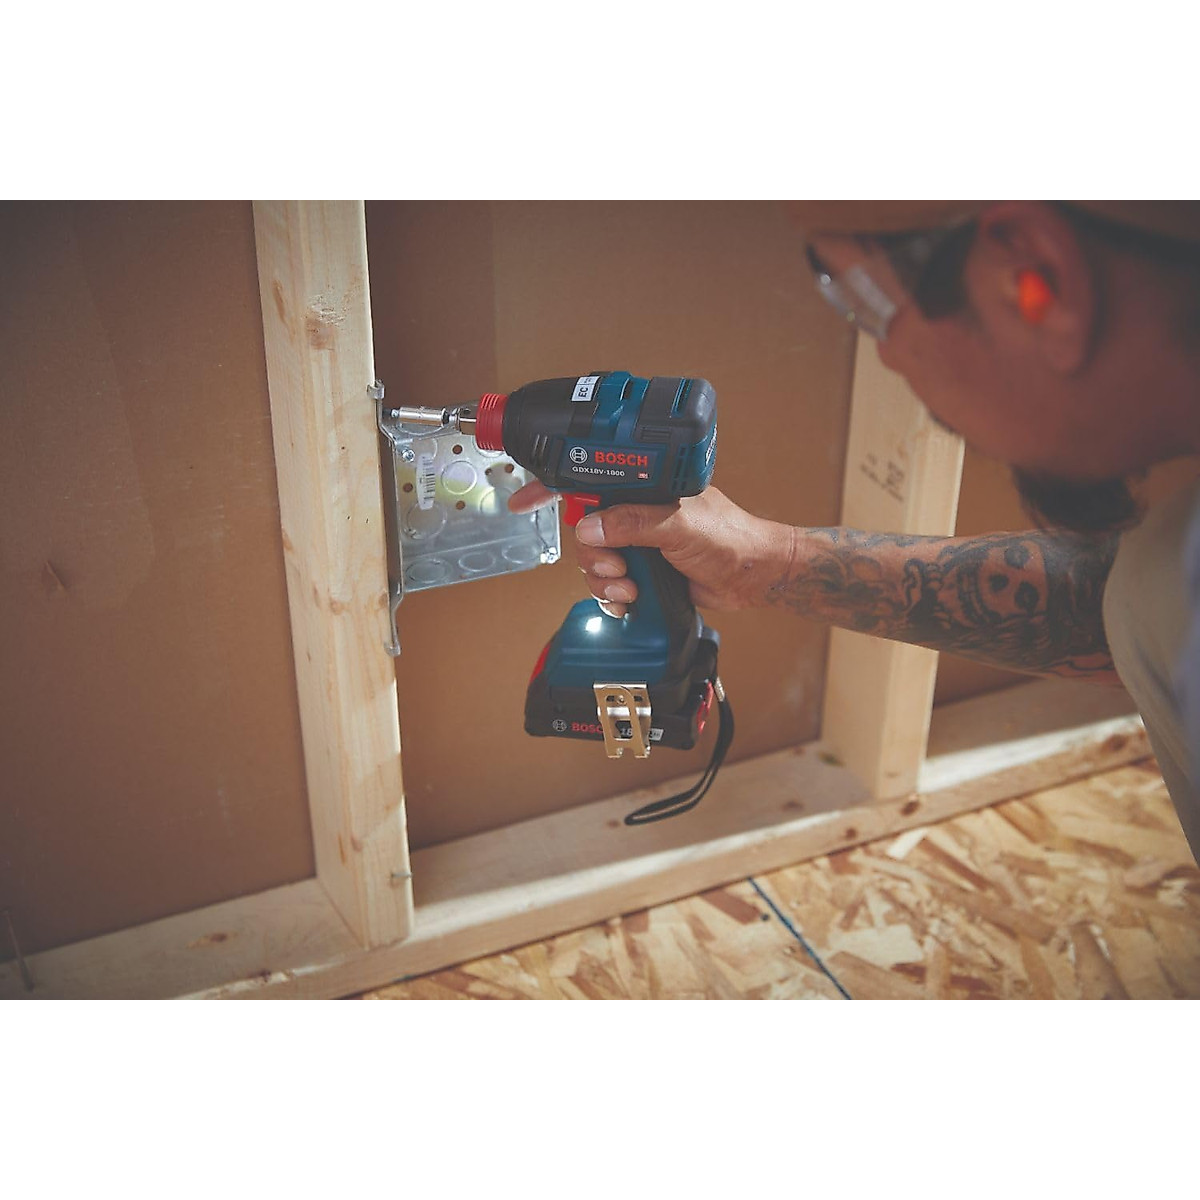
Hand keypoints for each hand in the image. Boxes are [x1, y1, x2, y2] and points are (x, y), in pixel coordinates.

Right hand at [508, 481, 793, 617]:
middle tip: (619, 567)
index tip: (523, 501)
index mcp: (643, 489)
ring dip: (605, 579)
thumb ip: (632, 522)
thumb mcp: (678, 524)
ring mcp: (639, 544)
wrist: (753, 577)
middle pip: (585, 532)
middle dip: (595, 555)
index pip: (588, 481)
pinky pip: (609, 585)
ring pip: (594, 562)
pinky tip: (630, 602)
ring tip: (631, 587)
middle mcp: (636, 514)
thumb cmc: (730, 537)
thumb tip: (590, 526)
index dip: (552, 489)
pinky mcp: (643, 573)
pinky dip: (613, 596)